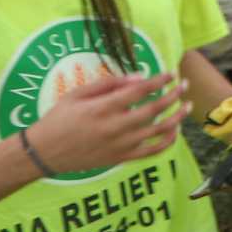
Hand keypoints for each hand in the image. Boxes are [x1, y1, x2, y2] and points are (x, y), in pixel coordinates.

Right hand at [25, 73, 187, 176]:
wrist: (43, 153)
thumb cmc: (58, 119)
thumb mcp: (77, 94)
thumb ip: (108, 84)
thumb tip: (139, 77)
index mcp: (103, 108)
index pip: (140, 91)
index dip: (159, 81)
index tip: (170, 73)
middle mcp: (115, 127)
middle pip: (154, 109)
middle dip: (174, 95)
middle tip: (185, 84)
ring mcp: (120, 145)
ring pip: (158, 131)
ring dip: (177, 117)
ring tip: (188, 105)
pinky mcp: (121, 158)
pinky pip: (152, 152)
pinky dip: (167, 141)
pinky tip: (175, 131)